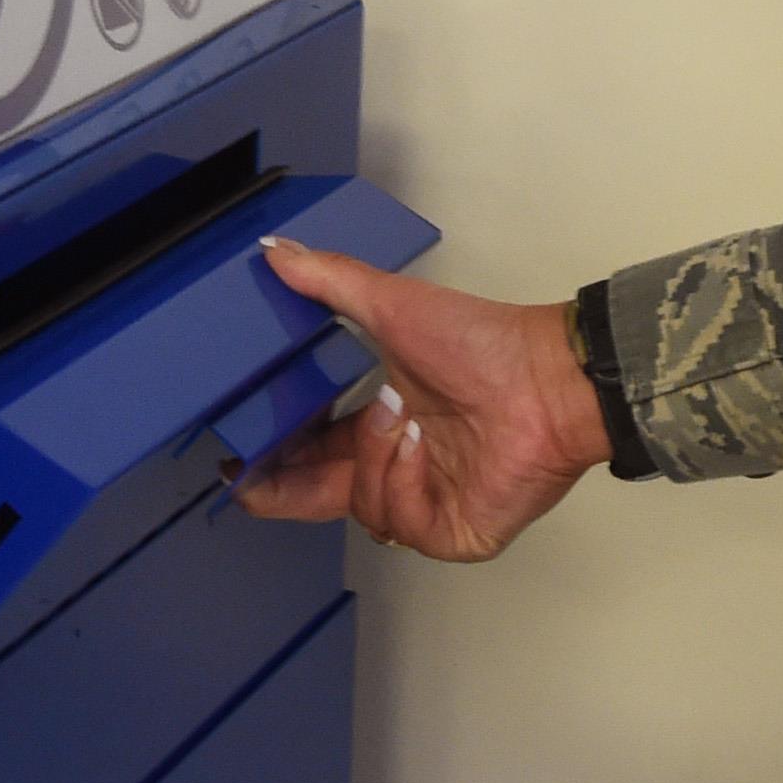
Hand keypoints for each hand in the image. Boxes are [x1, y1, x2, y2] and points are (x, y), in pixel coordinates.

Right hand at [233, 238, 606, 560]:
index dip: (273, 460)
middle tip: (247, 476)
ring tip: (401, 415)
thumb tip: (275, 250)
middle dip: (282, 489)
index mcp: (379, 424)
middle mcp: (399, 468)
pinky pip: (400, 520)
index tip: (235, 457)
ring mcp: (426, 504)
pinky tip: (423, 445)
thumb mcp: (394, 306)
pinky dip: (405, 479)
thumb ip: (330, 281)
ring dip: (372, 455)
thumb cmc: (484, 343)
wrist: (547, 379)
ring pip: (360, 505)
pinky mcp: (453, 532)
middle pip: (319, 496)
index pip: (310, 454)